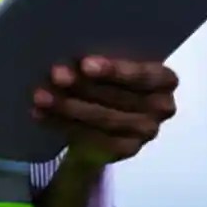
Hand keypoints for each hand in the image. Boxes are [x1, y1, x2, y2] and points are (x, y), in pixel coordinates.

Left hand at [31, 56, 178, 167]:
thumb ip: (104, 61)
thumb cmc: (112, 79)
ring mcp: (146, 133)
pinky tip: (42, 115)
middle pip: (119, 98)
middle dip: (83, 87)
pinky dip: (64, 125)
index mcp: (165, 79)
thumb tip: (71, 55)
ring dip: (68, 107)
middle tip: (55, 75)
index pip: (143, 75)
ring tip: (41, 96)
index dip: (115, 71)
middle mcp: (162, 107)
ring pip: (103, 120)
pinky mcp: (127, 151)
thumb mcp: (115, 66)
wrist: (108, 118)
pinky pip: (93, 140)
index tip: (85, 64)